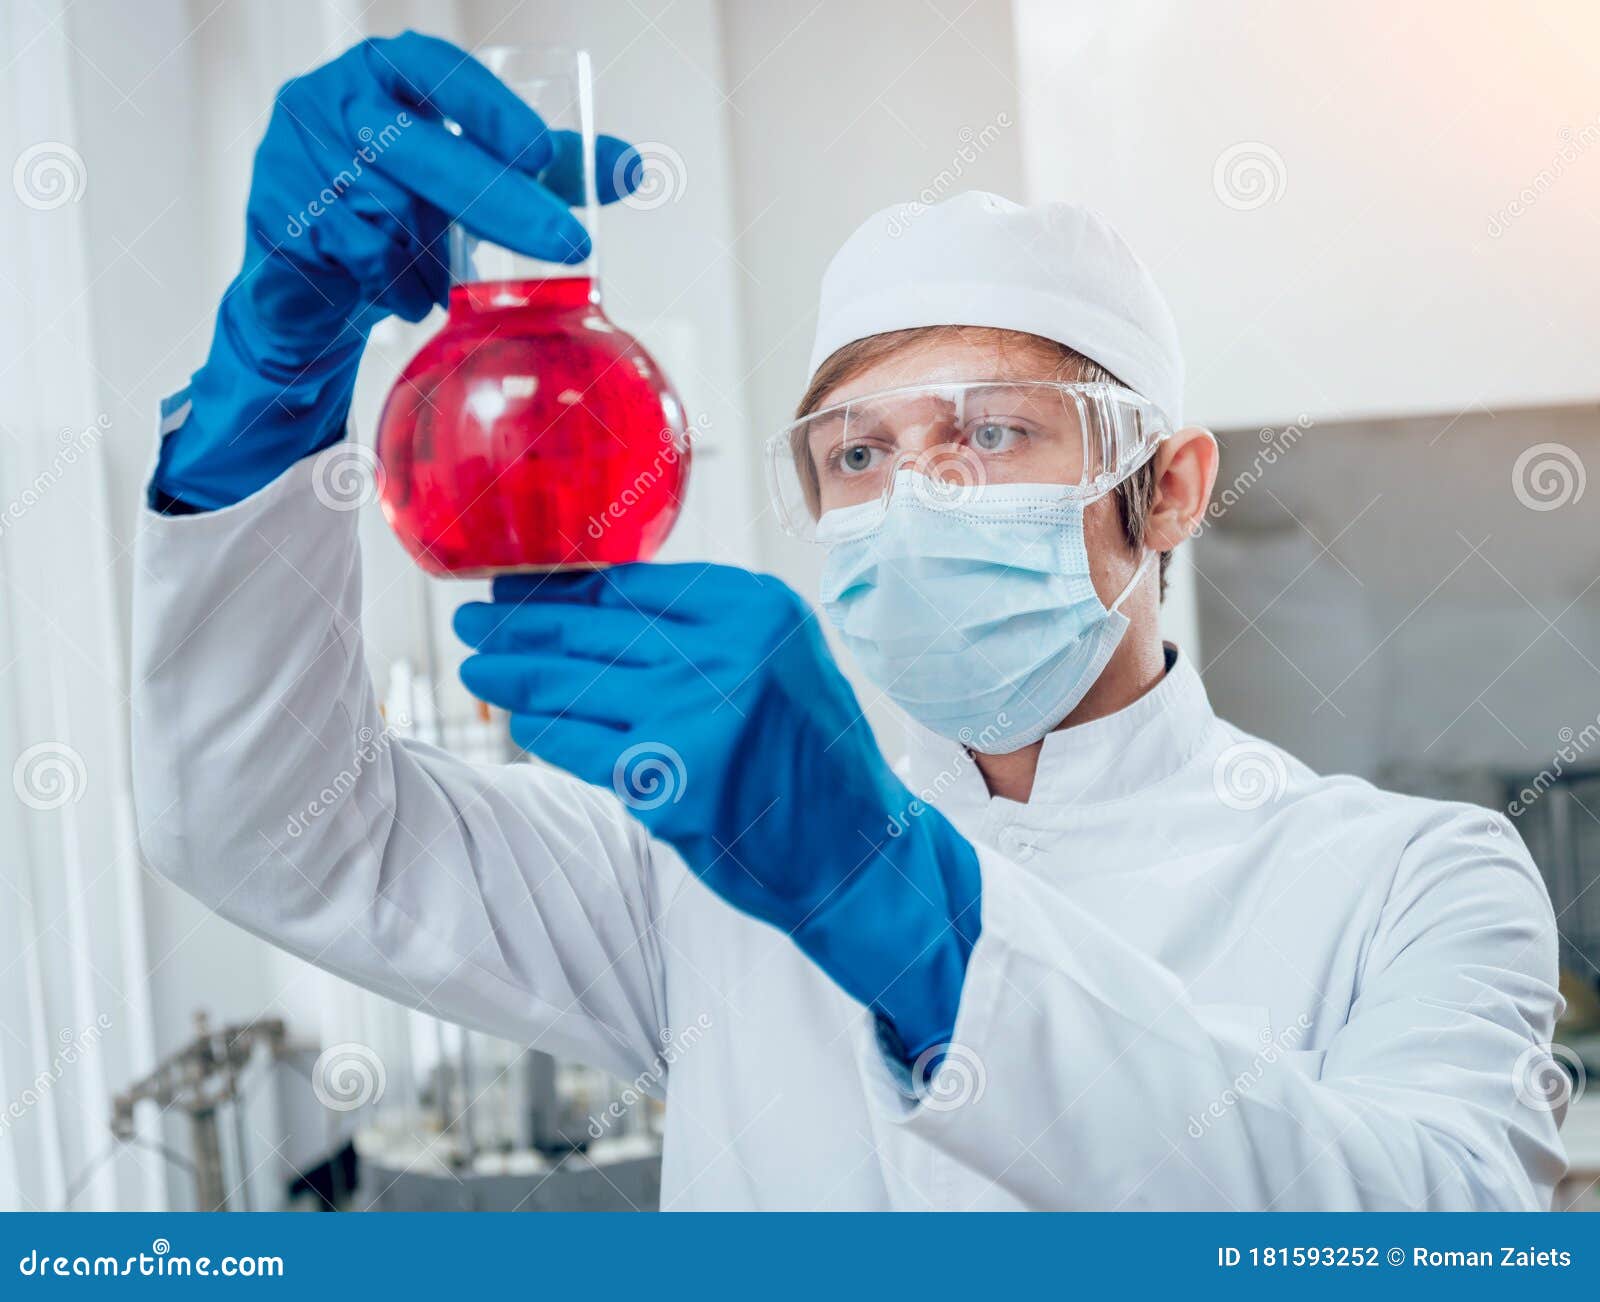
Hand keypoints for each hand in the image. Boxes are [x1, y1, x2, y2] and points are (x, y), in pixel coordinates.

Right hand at [153, 31, 639, 510]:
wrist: (309, 274)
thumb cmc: (399, 210)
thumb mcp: (473, 179)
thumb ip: (548, 168)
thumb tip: (632, 169)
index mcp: (384, 74)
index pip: (435, 68)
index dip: (486, 107)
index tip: (541, 152)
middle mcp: (333, 102)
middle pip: (420, 150)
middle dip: (500, 202)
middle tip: (567, 244)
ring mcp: (295, 157)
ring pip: (389, 214)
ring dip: (431, 258)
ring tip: (438, 277)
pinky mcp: (275, 217)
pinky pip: (354, 258)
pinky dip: (392, 284)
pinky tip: (399, 293)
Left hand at [454, 563, 982, 1061]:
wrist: (855, 854)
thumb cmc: (811, 756)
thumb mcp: (779, 662)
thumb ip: (702, 628)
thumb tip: (590, 600)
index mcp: (759, 609)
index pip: (633, 584)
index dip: (564, 586)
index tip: (519, 587)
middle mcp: (732, 653)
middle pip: (595, 629)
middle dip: (523, 625)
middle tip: (474, 622)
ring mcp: (699, 717)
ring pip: (577, 685)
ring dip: (516, 677)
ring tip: (477, 668)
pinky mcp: (672, 782)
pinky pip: (580, 745)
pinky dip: (545, 732)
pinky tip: (523, 722)